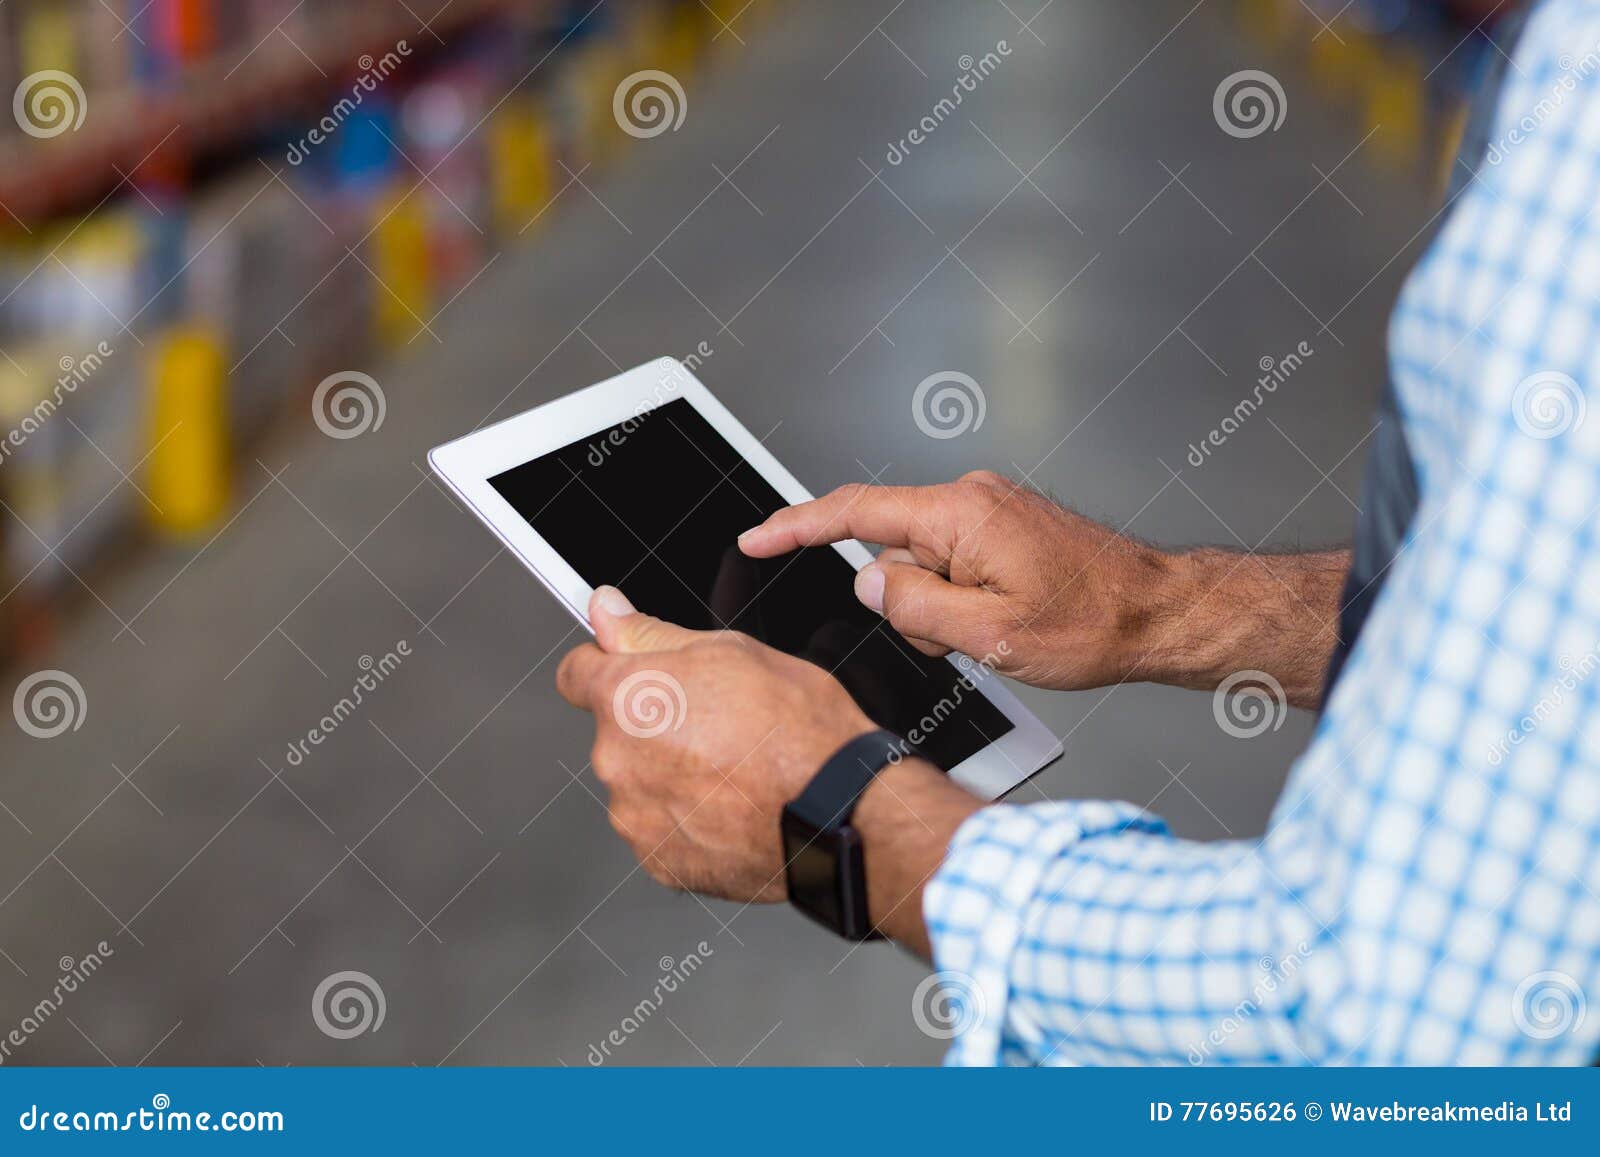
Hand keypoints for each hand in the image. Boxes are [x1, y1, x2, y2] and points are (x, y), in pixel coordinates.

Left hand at [558, 586, 992, 953]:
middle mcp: (617, 760)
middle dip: (651, 727)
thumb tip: (607, 610)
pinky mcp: (661, 862)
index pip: (576, 673)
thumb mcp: (732, 652)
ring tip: (732, 772)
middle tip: (714, 725)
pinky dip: (686, 821)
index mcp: (628, 698)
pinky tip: (731, 807)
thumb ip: (652, 634)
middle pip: (614, 733)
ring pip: (639, 785)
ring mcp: (636, 816)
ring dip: (669, 777)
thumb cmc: (799, 732)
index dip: (607, 666)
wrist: (840, 812)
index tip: (629, 672)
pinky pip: (661, 831)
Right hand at [738, 471, 1176, 691]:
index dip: (797, 526)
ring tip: (999, 629)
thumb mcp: (990, 635)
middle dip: (908, 603)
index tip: (756, 537)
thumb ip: (914, 608)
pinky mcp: (1003, 527)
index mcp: (961, 515)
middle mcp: (971, 500)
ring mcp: (989, 511)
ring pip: (922, 566)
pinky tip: (1005, 618)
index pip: (856, 512)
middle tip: (967, 637)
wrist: (1158, 611)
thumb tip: (869, 584)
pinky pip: (952, 563)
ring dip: (941, 608)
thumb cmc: (1093, 623)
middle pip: (892, 552)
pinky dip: (961, 598)